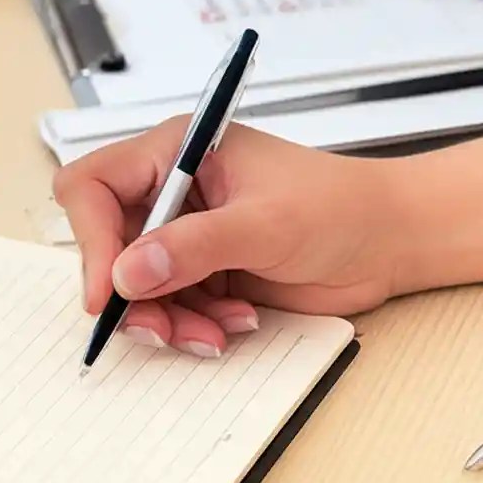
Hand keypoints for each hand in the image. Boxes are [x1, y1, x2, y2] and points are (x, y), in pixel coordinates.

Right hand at [53, 117, 407, 355]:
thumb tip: (127, 273)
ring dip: (168, 318)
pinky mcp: (204, 270)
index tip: (109, 291)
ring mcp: (187, 233)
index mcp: (178, 150)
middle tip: (160, 329)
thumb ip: (194, 246)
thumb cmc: (341, 207)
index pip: (94, 186)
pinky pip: (171, 306)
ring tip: (213, 331)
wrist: (390, 242)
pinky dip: (195, 324)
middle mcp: (173, 190)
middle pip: (108, 245)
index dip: (92, 239)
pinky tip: (235, 321)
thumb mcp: (265, 224)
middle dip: (132, 293)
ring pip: (138, 286)